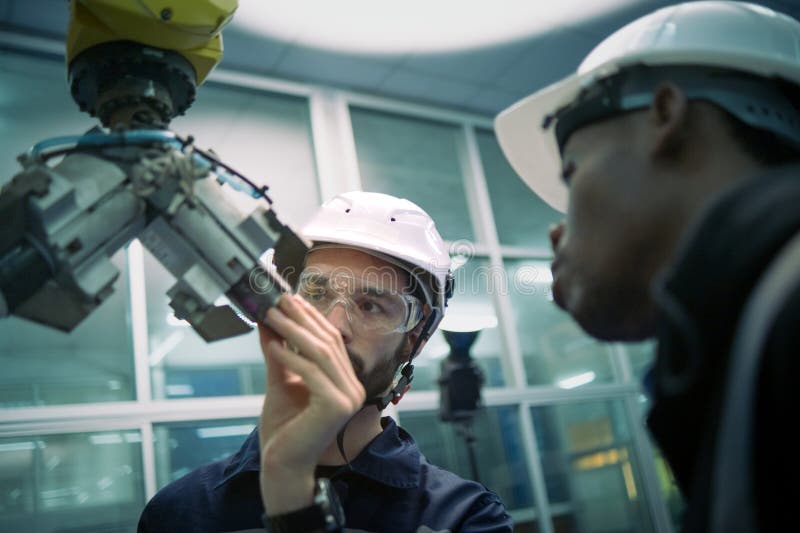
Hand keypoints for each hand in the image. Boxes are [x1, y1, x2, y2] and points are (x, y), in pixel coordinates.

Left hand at [257, 294, 364, 514]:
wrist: (282, 465)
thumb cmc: (284, 428)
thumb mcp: (281, 381)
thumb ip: (278, 353)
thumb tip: (268, 322)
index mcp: (346, 382)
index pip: (331, 341)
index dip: (311, 317)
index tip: (289, 299)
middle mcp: (354, 388)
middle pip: (328, 342)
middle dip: (301, 319)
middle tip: (278, 300)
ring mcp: (349, 398)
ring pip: (320, 354)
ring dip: (293, 332)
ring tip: (271, 317)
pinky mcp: (337, 407)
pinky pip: (312, 373)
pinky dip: (290, 357)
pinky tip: (272, 347)